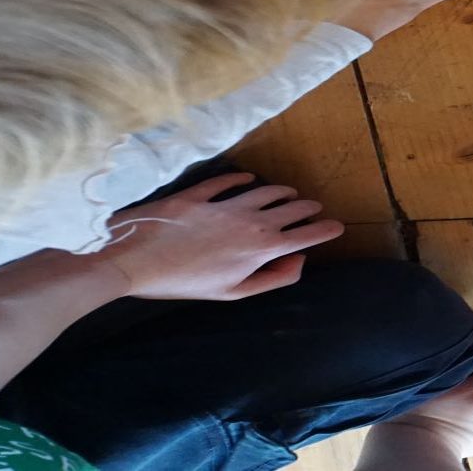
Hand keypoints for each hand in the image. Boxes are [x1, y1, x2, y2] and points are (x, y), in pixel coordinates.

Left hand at [93, 173, 342, 299]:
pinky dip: (243, 179)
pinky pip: (230, 181)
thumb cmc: (185, 284)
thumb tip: (297, 260)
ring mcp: (228, 203)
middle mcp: (252, 220)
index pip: (306, 235)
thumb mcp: (232, 293)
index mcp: (262, 248)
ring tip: (288, 192)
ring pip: (267, 190)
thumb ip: (271, 278)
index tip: (336, 226)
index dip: (325, 230)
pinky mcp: (202, 193)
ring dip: (283, 191)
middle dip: (308, 207)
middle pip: (292, 207)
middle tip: (312, 208)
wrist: (136, 262)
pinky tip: (248, 178)